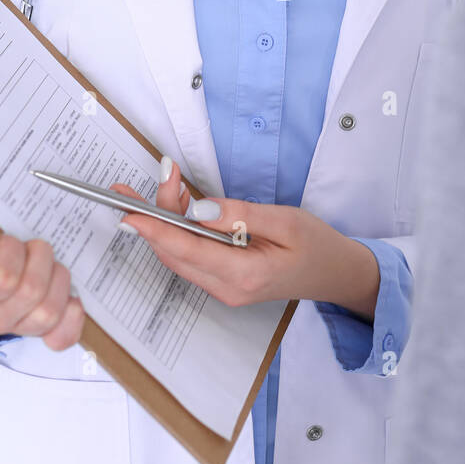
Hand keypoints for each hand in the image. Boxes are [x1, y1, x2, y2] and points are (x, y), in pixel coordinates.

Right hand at [0, 215, 85, 350]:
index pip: (0, 280)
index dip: (11, 254)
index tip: (5, 238)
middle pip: (31, 290)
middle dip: (39, 256)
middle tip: (31, 245)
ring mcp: (18, 329)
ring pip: (48, 310)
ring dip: (57, 278)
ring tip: (49, 264)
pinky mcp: (43, 335)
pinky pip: (63, 336)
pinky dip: (71, 313)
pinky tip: (69, 295)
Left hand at [110, 158, 379, 315]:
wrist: (336, 274)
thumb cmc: (317, 245)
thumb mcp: (285, 220)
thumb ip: (239, 214)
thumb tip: (198, 208)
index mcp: (244, 275)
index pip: (187, 250)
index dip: (153, 229)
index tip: (129, 210)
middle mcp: (226, 289)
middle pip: (175, 252)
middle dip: (158, 213)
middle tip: (163, 173)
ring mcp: (223, 290)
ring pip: (179, 255)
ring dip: (167, 220)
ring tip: (172, 181)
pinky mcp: (222, 283)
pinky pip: (190, 257)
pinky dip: (180, 231)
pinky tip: (183, 206)